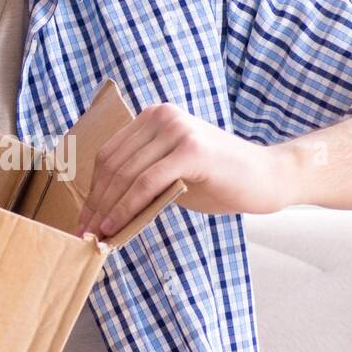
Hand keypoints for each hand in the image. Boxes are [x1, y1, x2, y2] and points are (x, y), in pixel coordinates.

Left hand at [75, 103, 295, 237]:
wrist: (267, 178)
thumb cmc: (220, 180)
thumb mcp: (172, 174)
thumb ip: (142, 179)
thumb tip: (103, 208)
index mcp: (154, 117)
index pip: (110, 154)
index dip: (93, 188)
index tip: (84, 218)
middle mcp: (162, 116)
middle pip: (113, 164)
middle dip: (96, 202)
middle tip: (84, 232)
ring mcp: (177, 129)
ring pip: (126, 174)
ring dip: (107, 209)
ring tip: (97, 235)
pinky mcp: (190, 149)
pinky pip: (146, 182)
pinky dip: (126, 207)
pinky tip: (116, 226)